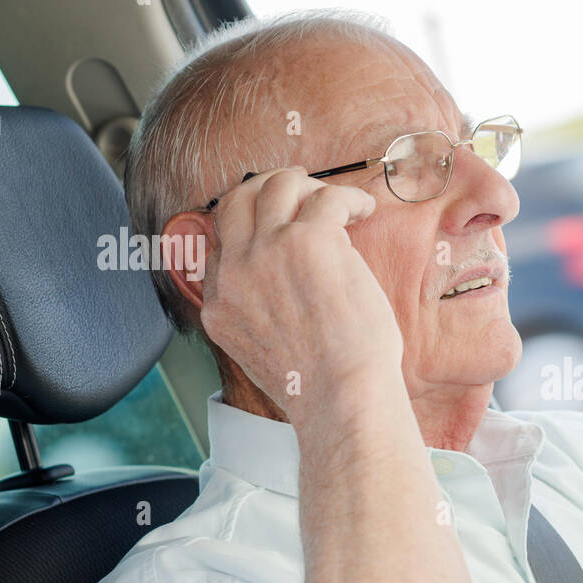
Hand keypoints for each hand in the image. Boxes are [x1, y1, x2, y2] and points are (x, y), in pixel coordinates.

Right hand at [198, 166, 398, 422]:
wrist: (341, 397)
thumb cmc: (322, 389)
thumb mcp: (264, 359)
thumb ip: (258, 324)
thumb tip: (285, 298)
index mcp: (221, 307)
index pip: (218, 248)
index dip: (249, 229)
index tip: (279, 229)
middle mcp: (236, 274)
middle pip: (236, 202)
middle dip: (268, 188)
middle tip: (302, 190)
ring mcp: (267, 252)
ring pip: (277, 187)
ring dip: (309, 185)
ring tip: (340, 201)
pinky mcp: (308, 240)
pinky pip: (326, 197)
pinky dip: (349, 198)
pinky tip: (364, 209)